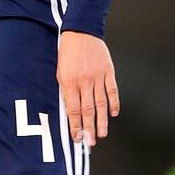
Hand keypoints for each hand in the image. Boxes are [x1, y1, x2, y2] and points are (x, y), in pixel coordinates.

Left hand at [57, 31, 119, 145]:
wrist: (81, 31)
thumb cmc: (68, 54)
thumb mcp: (60, 72)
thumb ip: (66, 91)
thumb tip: (70, 111)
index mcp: (69, 82)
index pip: (73, 109)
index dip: (75, 125)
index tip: (77, 138)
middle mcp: (84, 80)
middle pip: (88, 109)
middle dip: (89, 128)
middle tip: (91, 142)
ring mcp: (98, 76)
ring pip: (101, 103)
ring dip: (102, 120)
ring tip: (102, 133)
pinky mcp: (108, 71)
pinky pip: (112, 90)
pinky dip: (114, 102)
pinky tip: (114, 113)